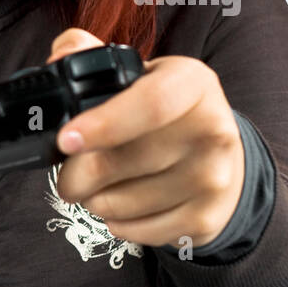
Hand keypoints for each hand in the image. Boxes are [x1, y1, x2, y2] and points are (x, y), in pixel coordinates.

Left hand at [47, 29, 244, 249]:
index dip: (104, 123)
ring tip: (99, 188)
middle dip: (77, 175)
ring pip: (122, 203)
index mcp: (193, 83)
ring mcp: (213, 177)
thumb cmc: (170, 114)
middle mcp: (211, 128)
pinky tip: (124, 206)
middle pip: (122, 162)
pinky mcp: (206, 217)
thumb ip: (94, 56)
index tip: (66, 140)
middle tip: (68, 175)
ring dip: (94, 201)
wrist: (225, 160)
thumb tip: (62, 55)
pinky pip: (137, 231)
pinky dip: (117, 223)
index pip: (152, 104)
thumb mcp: (144, 74)